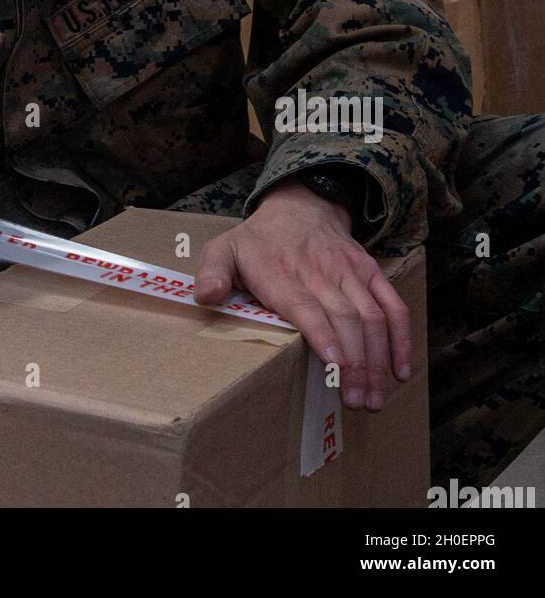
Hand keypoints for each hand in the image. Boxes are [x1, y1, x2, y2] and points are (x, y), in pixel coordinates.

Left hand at [193, 179, 410, 410]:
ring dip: (376, 359)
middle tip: (355, 402)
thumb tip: (206, 296)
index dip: (323, 337)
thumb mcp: (224, 249)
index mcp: (282, 273)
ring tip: (373, 399)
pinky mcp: (370, 272)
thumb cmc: (258, 240)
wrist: (299, 205)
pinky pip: (392, 305)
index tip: (335, 368)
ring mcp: (349, 272)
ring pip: (371, 317)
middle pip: (344, 319)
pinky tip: (400, 370)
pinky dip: (401, 337)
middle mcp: (320, 272)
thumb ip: (212, 272)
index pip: (306, 307)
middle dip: (354, 363)